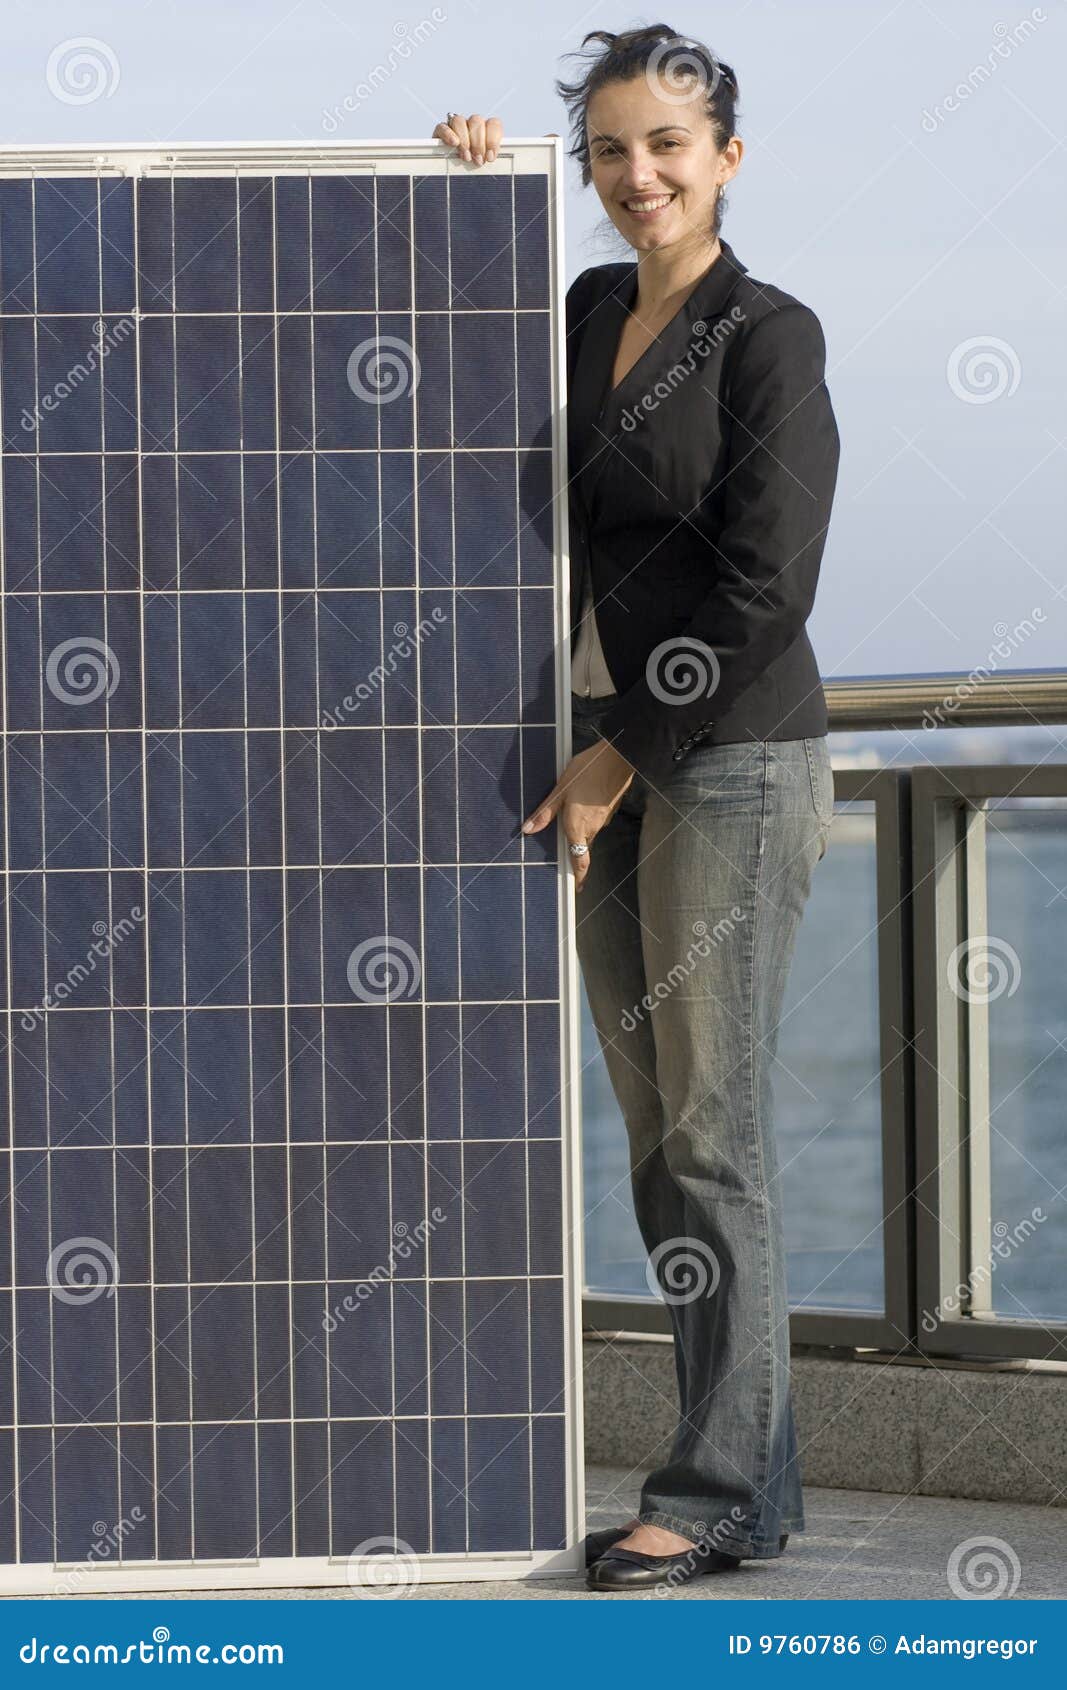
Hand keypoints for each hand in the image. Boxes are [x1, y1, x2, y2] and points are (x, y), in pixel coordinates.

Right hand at [432, 112, 502, 165]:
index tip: (490, 157)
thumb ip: (489, 158)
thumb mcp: (484, 165)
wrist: (451, 178)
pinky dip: (448, 134)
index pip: (493, 124)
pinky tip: (454, 144)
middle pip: (476, 122)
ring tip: (466, 157)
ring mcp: (455, 127)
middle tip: (478, 160)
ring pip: (459, 121)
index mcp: (485, 130)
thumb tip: (492, 159)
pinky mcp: (440, 132)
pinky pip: (442, 126)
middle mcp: (471, 125)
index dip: (493, 140)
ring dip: (464, 140)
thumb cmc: (471, 171)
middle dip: (478, 143)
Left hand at [521, 740, 634, 892]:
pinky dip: (587, 816)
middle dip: (572, 849)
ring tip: (566, 817)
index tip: (576, 888)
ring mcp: (603, 818)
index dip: (578, 877)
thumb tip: (528, 830)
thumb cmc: (588, 771)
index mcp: (578, 827)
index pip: (580, 861)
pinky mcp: (609, 807)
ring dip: (578, 829)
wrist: (617, 757)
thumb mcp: (560, 790)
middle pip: (581, 846)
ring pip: (588, 831)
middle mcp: (593, 827)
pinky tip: (580, 802)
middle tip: (560, 848)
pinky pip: (595, 819)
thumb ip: (545, 812)